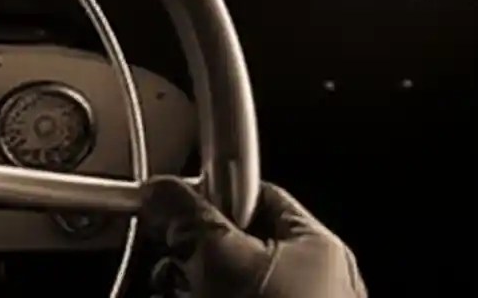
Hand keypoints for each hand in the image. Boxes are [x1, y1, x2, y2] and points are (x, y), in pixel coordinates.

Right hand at [140, 177, 367, 297]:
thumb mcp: (224, 262)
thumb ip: (190, 218)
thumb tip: (163, 190)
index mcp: (313, 247)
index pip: (251, 193)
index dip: (207, 195)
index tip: (170, 205)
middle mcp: (305, 283)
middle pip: (226, 245)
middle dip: (187, 260)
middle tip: (177, 272)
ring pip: (213, 287)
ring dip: (183, 293)